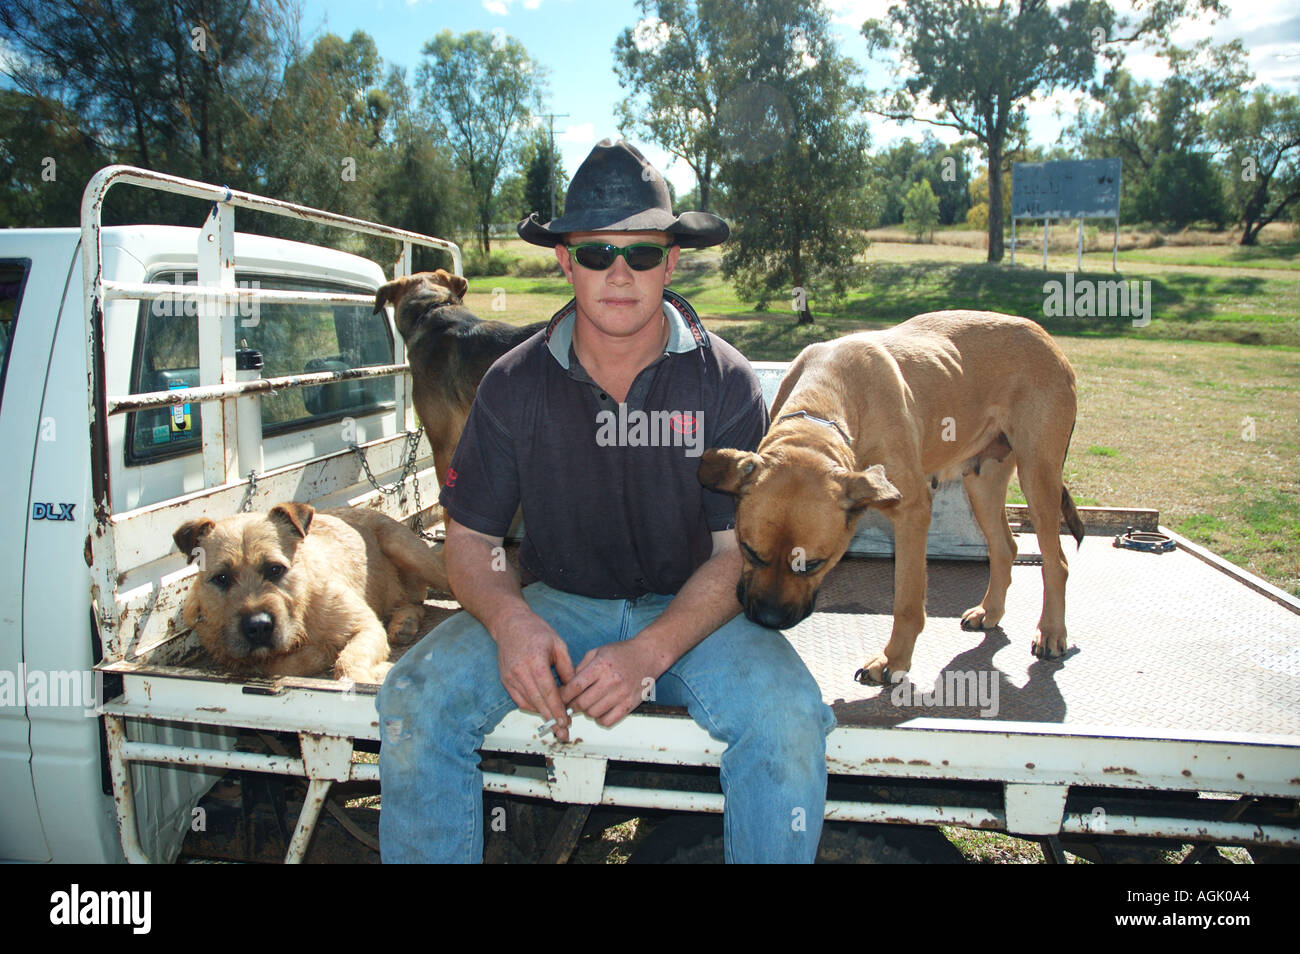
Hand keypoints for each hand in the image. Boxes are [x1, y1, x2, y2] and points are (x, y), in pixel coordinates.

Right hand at [494, 609, 575, 741]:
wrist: (510, 624)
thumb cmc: (536, 631)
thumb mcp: (558, 645)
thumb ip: (567, 668)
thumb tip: (574, 690)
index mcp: (536, 662)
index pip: (549, 693)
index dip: (558, 710)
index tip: (566, 722)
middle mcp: (521, 672)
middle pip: (538, 702)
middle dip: (551, 720)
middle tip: (563, 733)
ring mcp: (510, 677)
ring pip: (528, 703)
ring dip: (542, 716)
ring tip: (554, 727)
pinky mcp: (505, 680)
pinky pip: (519, 700)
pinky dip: (531, 707)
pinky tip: (541, 712)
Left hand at [561, 639, 659, 727]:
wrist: (648, 655)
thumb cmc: (622, 652)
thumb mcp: (597, 652)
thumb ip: (580, 667)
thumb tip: (566, 687)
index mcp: (601, 666)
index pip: (575, 687)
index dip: (563, 696)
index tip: (559, 698)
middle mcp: (611, 681)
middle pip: (582, 703)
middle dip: (573, 705)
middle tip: (572, 703)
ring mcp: (622, 694)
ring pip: (593, 713)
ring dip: (587, 712)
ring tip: (588, 704)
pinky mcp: (630, 704)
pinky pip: (608, 721)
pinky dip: (600, 719)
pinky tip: (600, 711)